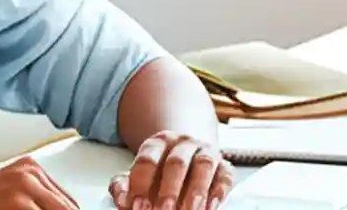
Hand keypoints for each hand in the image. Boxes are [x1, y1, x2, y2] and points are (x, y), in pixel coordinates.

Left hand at [109, 131, 233, 209]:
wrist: (187, 156)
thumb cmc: (158, 172)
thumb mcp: (137, 176)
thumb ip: (123, 186)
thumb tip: (121, 199)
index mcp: (157, 143)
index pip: (147, 160)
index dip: (141, 184)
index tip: (137, 207)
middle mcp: (183, 143)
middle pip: (176, 162)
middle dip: (169, 189)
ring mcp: (205, 151)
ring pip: (203, 165)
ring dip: (196, 190)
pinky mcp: (223, 165)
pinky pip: (225, 174)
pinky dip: (218, 191)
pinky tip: (209, 208)